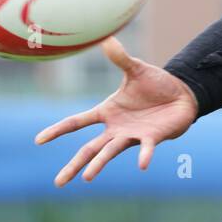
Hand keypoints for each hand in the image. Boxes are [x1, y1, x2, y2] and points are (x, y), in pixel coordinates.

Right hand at [34, 37, 197, 186]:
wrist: (182, 94)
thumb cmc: (156, 84)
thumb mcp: (136, 69)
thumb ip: (120, 58)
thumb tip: (106, 38)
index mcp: (107, 112)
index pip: (77, 122)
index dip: (58, 130)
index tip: (38, 140)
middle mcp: (116, 128)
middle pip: (89, 149)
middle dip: (74, 165)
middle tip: (58, 183)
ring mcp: (133, 135)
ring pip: (111, 152)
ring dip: (99, 164)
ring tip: (87, 178)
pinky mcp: (152, 138)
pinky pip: (146, 148)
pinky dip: (144, 155)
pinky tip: (142, 165)